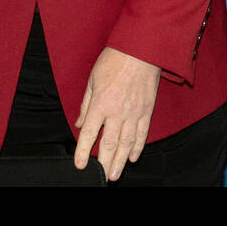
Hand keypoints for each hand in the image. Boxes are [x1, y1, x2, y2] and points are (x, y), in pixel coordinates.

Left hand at [74, 47, 160, 181]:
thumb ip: (86, 104)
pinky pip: (142, 134)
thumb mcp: (93, 79)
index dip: (83, 151)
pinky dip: (137, 148)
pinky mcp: (146, 111)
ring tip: (115, 174)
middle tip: (101, 177)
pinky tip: (132, 157)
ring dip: (120, 161)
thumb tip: (80, 123)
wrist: (141, 49)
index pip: (89, 133)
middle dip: (103, 163)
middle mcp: (117, 111)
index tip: (80, 165)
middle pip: (108, 144)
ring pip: (126, 144)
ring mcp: (134, 113)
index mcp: (101, 103)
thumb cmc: (115, 60)